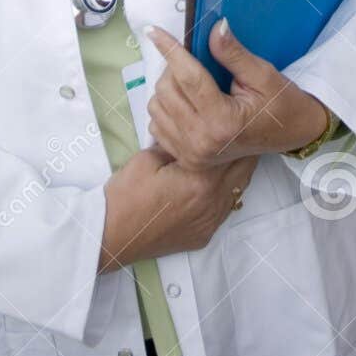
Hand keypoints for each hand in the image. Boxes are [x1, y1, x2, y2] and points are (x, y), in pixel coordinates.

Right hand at [98, 145, 258, 270]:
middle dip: (242, 150)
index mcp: (201, 180)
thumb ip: (176, 143)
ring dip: (235, 172)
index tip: (234, 120)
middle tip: (235, 133)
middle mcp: (213, 203)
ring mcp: (210, 222)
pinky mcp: (204, 235)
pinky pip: (224, 209)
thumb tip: (190, 132)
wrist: (111, 236)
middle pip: (244, 170)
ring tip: (226, 154)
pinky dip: (224, 193)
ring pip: (238, 190)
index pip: (234, 150)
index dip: (236, 132)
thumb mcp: (148, 157)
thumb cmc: (126, 196)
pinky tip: (211, 182)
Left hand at [144, 19, 330, 168]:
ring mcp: (192, 154)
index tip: (154, 30)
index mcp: (223, 121)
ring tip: (191, 82)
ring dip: (168, 86)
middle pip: (167, 90)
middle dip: (174, 67)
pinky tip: (186, 102)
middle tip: (192, 58)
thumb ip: (233, 53)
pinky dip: (166, 107)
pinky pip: (157, 124)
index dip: (170, 49)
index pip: (188, 77)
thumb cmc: (281, 102)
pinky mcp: (187, 159)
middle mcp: (203, 141)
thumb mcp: (263, 74)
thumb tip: (215, 27)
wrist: (292, 135)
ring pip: (157, 106)